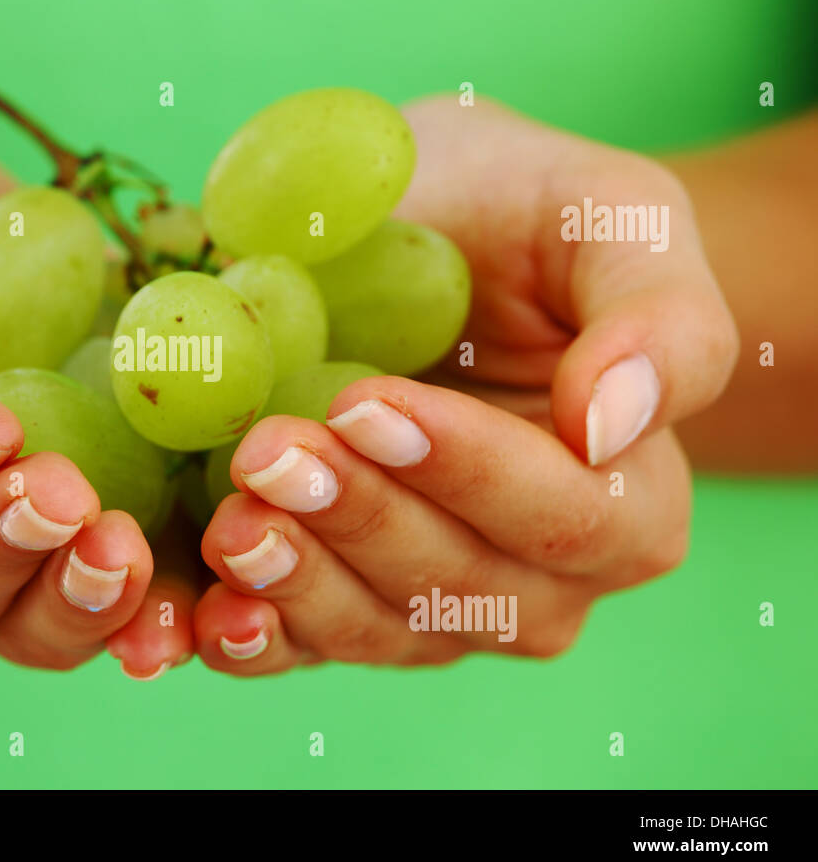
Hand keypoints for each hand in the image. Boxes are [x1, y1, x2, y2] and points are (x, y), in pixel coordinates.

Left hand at [191, 97, 738, 673]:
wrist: (424, 227)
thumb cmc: (527, 216)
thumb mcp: (615, 220)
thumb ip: (661, 320)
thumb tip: (614, 423)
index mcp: (624, 501)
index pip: (559, 515)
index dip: (464, 470)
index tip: (367, 403)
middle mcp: (534, 579)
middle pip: (455, 585)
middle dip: (358, 520)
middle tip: (270, 453)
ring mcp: (428, 603)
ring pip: (373, 628)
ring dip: (296, 584)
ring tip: (230, 519)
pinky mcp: (333, 600)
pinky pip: (295, 645)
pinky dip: (245, 638)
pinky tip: (199, 616)